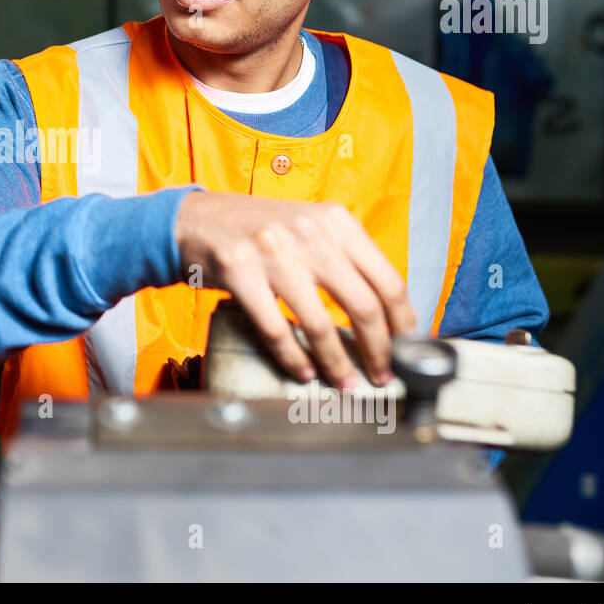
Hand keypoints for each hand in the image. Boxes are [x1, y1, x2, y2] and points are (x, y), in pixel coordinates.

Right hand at [174, 191, 416, 387]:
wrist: (197, 220)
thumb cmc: (259, 230)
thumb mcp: (310, 227)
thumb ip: (344, 258)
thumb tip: (385, 313)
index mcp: (335, 221)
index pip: (387, 279)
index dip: (402, 322)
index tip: (405, 347)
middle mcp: (309, 232)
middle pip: (363, 305)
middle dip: (379, 350)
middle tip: (383, 374)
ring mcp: (273, 252)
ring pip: (320, 324)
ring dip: (338, 364)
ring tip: (347, 383)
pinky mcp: (240, 273)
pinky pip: (276, 330)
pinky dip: (294, 359)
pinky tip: (305, 372)